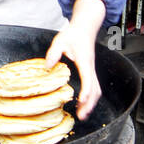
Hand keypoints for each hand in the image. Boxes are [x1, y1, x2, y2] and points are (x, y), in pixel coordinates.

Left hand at [44, 0, 106, 119]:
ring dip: (91, 103)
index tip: (82, 100)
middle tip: (82, 116)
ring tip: (83, 115)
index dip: (86, 90)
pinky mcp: (90, 71)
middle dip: (90, 103)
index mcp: (84, 60)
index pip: (88, 78)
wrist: (85, 28)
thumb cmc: (73, 34)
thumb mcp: (60, 40)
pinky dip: (90, 98)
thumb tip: (47, 66)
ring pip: (96, 90)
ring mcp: (91, 70)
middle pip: (95, 89)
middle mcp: (90, 67)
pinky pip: (93, 87)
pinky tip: (82, 104)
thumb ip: (54, 53)